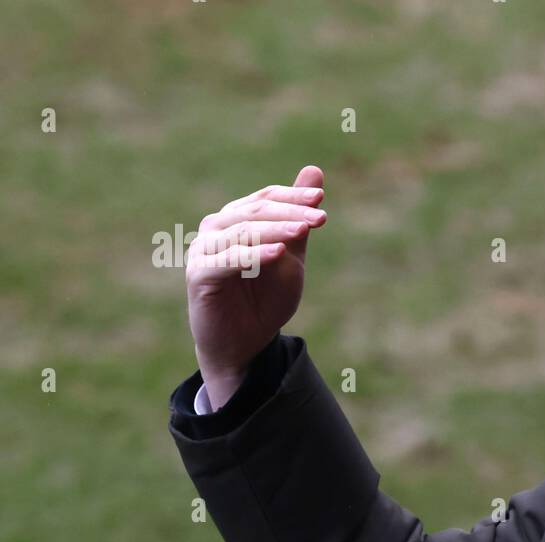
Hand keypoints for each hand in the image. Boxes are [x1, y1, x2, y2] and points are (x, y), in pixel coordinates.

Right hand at [186, 165, 326, 408]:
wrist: (246, 341)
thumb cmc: (266, 298)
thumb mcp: (291, 256)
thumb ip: (299, 219)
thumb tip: (314, 171)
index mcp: (236, 219)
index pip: (265, 199)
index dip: (292, 196)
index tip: (320, 198)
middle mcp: (216, 229)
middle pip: (255, 212)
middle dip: (289, 213)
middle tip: (319, 217)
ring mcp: (204, 251)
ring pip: (242, 233)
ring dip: (275, 230)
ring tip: (303, 231)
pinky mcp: (199, 276)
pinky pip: (228, 261)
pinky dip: (253, 255)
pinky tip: (278, 253)